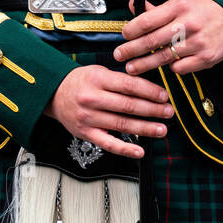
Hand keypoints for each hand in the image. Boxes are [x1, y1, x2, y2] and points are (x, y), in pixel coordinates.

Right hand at [44, 64, 173, 159]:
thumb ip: (120, 80)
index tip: (164, 96)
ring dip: (145, 128)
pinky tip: (140, 151)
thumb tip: (149, 89)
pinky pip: (108, 144)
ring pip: (122, 125)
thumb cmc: (80, 82)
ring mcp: (89, 118)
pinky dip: (125, 150)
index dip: (150, 91)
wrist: (53, 94)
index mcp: (98, 79)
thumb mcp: (99, 71)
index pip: (129, 86)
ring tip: (162, 129)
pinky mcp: (86, 134)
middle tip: (168, 112)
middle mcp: (93, 99)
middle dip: (152, 110)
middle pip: (129, 106)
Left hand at [114, 0, 222, 76]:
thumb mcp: (182, 1)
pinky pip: (180, 68)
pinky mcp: (206, 58)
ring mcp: (197, 42)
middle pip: (152, 41)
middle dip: (131, 50)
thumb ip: (158, 9)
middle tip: (119, 55)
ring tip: (132, 68)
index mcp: (180, 6)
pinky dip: (171, 68)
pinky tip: (166, 65)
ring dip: (144, 65)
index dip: (131, 30)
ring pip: (163, 58)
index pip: (148, 20)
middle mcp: (188, 24)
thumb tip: (134, 6)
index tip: (123, 36)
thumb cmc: (207, 9)